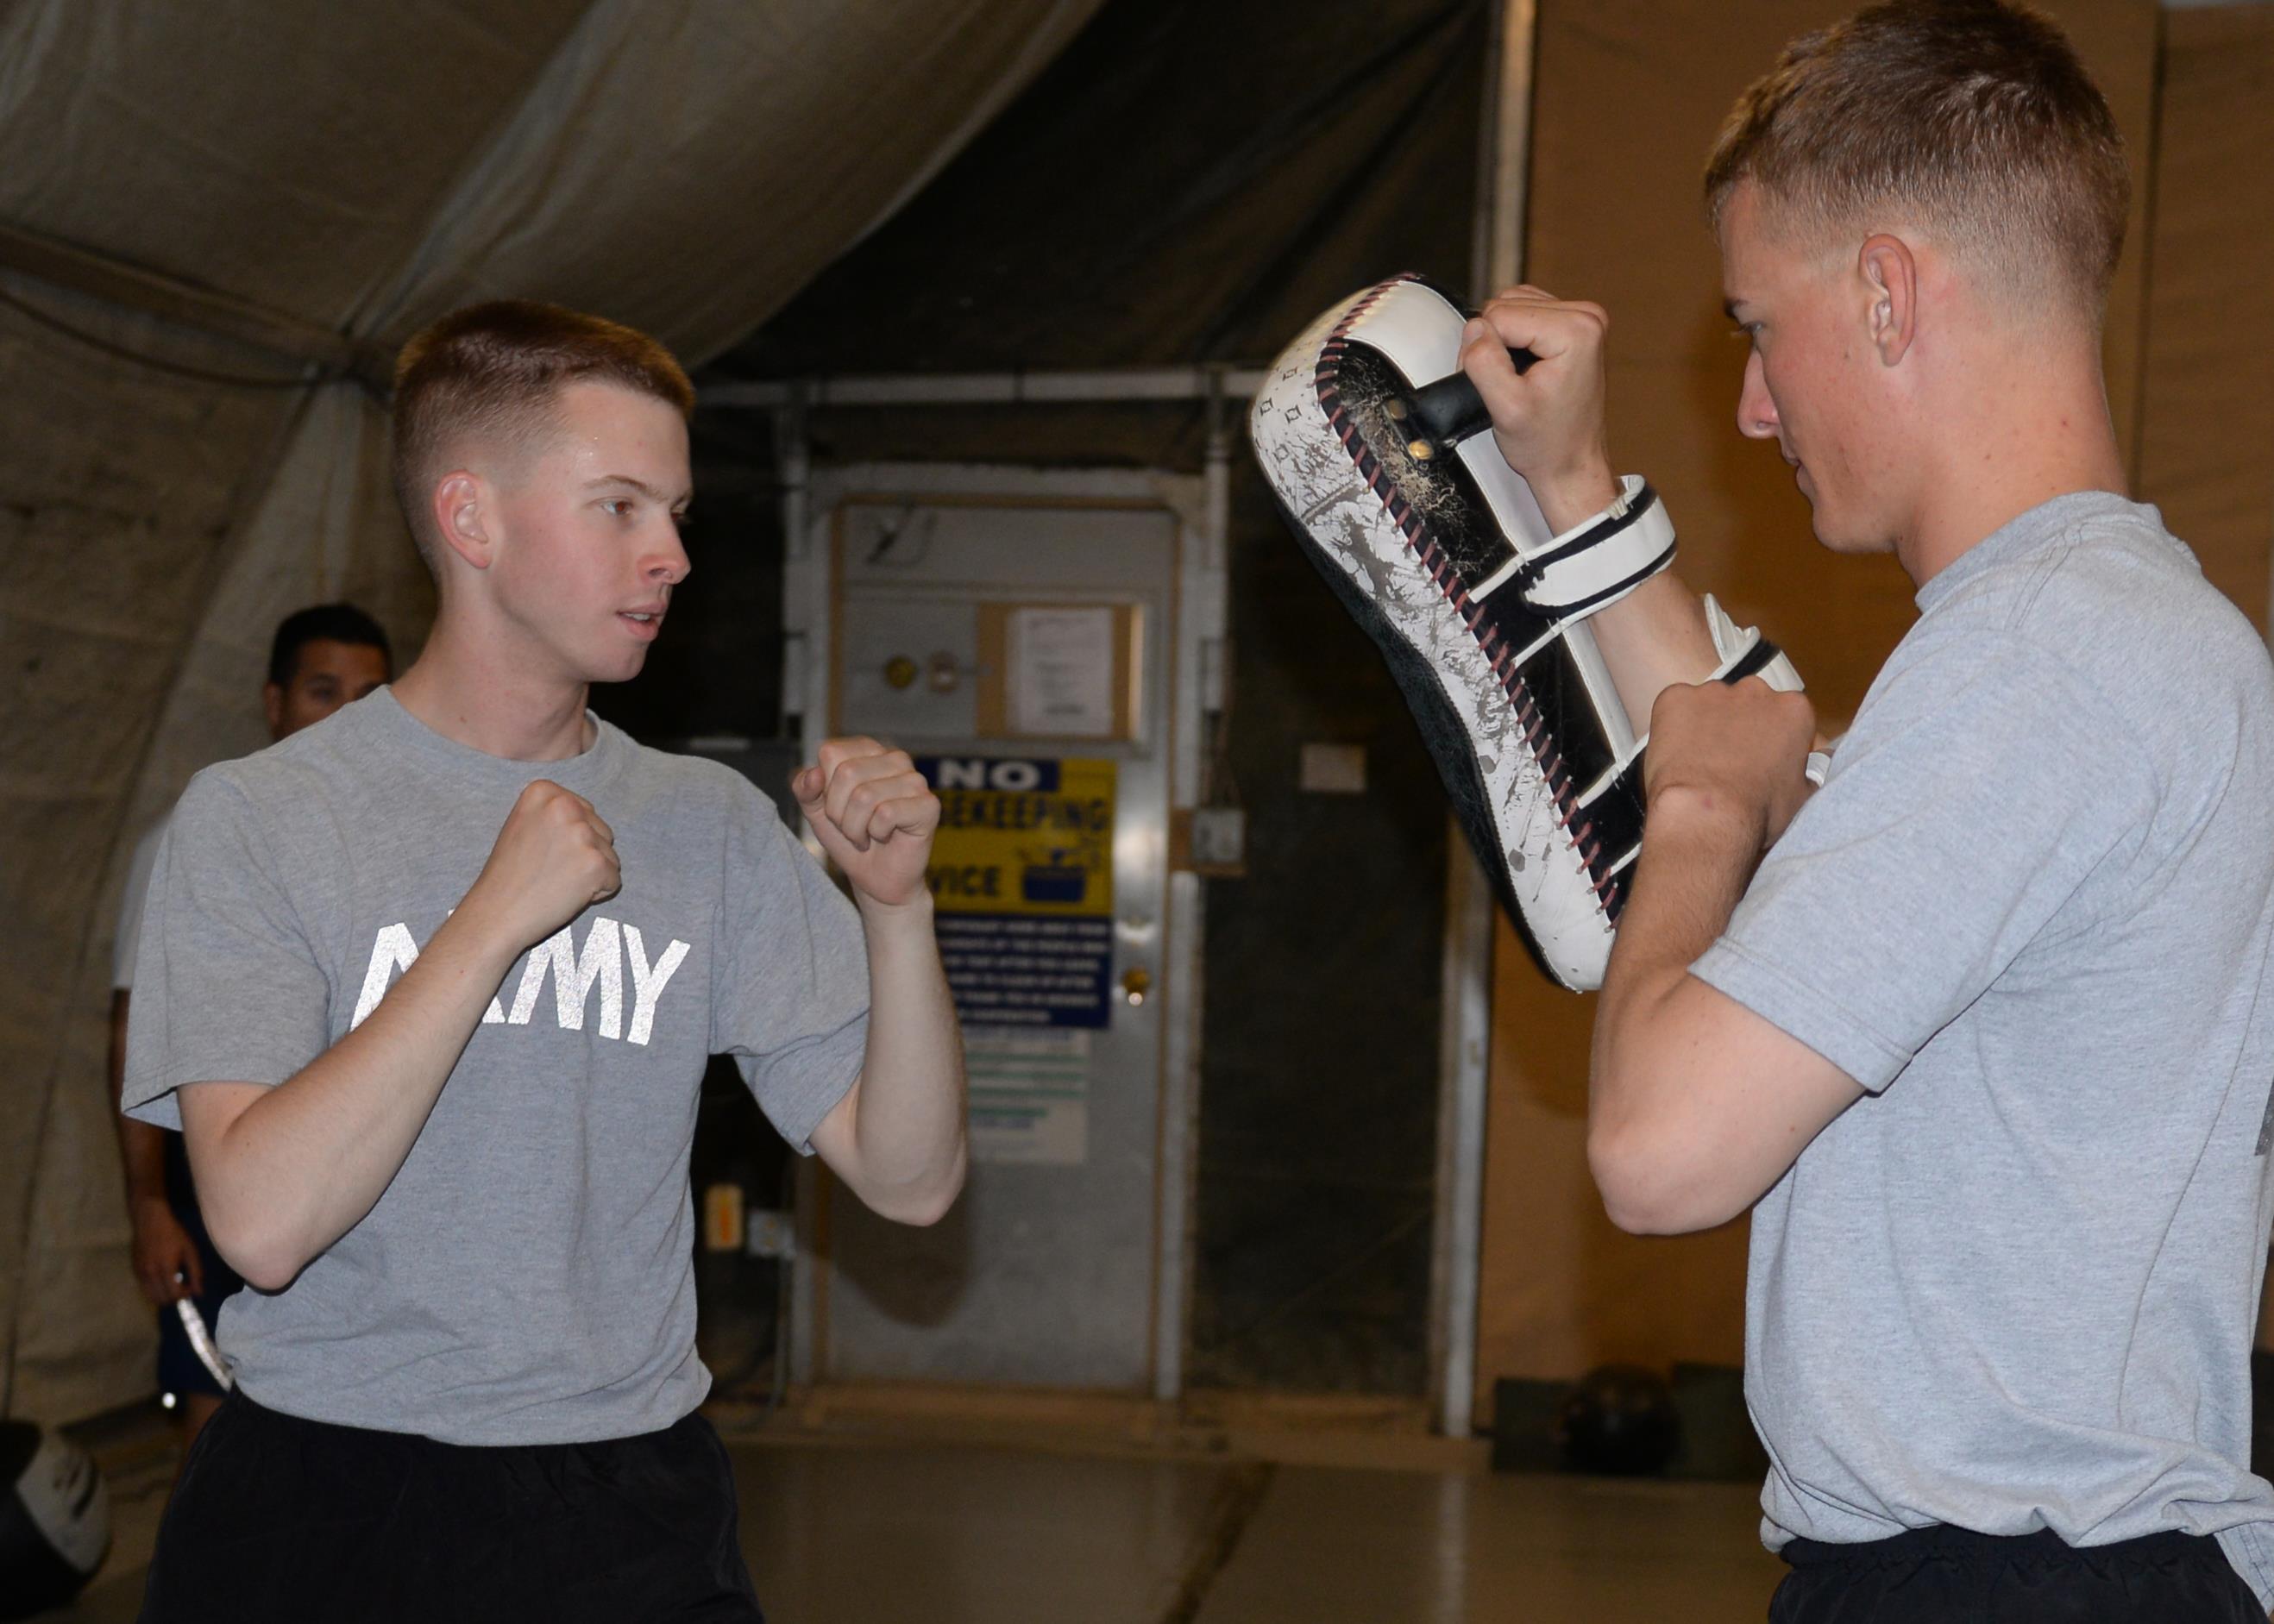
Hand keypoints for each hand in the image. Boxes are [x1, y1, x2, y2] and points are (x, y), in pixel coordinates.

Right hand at [130, 1196, 200, 1306]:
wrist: (150, 1221)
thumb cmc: (174, 1234)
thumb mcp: (190, 1251)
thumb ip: (196, 1273)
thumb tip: (199, 1293)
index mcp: (165, 1268)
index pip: (174, 1294)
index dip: (185, 1294)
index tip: (192, 1287)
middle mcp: (150, 1274)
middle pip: (161, 1300)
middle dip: (175, 1297)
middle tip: (183, 1287)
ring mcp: (140, 1273)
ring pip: (151, 1297)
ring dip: (163, 1295)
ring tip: (173, 1284)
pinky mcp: (134, 1270)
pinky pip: (144, 1288)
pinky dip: (154, 1289)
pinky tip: (163, 1278)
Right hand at [460, 780, 620, 950]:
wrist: (496, 913)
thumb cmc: (509, 875)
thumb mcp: (523, 824)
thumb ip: (554, 814)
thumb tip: (587, 814)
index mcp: (544, 791)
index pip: (585, 812)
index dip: (570, 839)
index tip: (543, 851)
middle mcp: (564, 805)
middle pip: (601, 831)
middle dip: (585, 854)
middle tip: (550, 870)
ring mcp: (581, 834)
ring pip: (610, 855)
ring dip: (591, 873)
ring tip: (556, 882)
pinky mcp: (595, 863)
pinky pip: (614, 880)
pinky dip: (597, 893)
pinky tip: (567, 895)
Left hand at [793, 739, 939, 910]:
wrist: (875, 878)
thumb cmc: (848, 839)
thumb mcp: (815, 811)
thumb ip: (804, 788)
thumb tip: (813, 773)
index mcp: (869, 750)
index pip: (831, 753)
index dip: (825, 788)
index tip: (838, 808)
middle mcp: (896, 758)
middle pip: (847, 773)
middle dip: (839, 812)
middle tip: (852, 827)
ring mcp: (916, 780)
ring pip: (865, 796)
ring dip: (855, 828)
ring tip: (866, 835)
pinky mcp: (929, 805)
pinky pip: (886, 814)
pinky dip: (877, 834)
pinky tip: (886, 837)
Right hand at [1460, 285, 1619, 530]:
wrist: (1571, 463)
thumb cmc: (1548, 443)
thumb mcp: (1506, 408)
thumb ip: (1484, 363)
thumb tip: (1473, 328)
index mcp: (1576, 330)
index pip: (1500, 316)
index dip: (1485, 351)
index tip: (1499, 386)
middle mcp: (1585, 316)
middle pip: (1505, 306)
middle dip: (1493, 344)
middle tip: (1506, 384)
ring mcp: (1581, 318)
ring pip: (1510, 306)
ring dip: (1501, 340)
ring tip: (1514, 377)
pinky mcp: (1571, 324)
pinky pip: (1522, 312)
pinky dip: (1511, 337)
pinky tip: (1521, 366)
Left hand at [1644, 679, 1818, 851]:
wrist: (1706, 814)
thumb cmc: (1757, 811)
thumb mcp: (1801, 798)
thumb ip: (1807, 774)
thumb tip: (1810, 771)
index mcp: (1793, 709)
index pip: (1786, 717)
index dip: (1774, 740)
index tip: (1764, 759)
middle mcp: (1755, 691)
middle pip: (1748, 704)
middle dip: (1741, 726)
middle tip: (1729, 761)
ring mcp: (1713, 692)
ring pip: (1710, 704)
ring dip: (1707, 725)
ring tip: (1699, 762)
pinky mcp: (1676, 697)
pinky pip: (1675, 705)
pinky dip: (1673, 724)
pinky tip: (1676, 753)